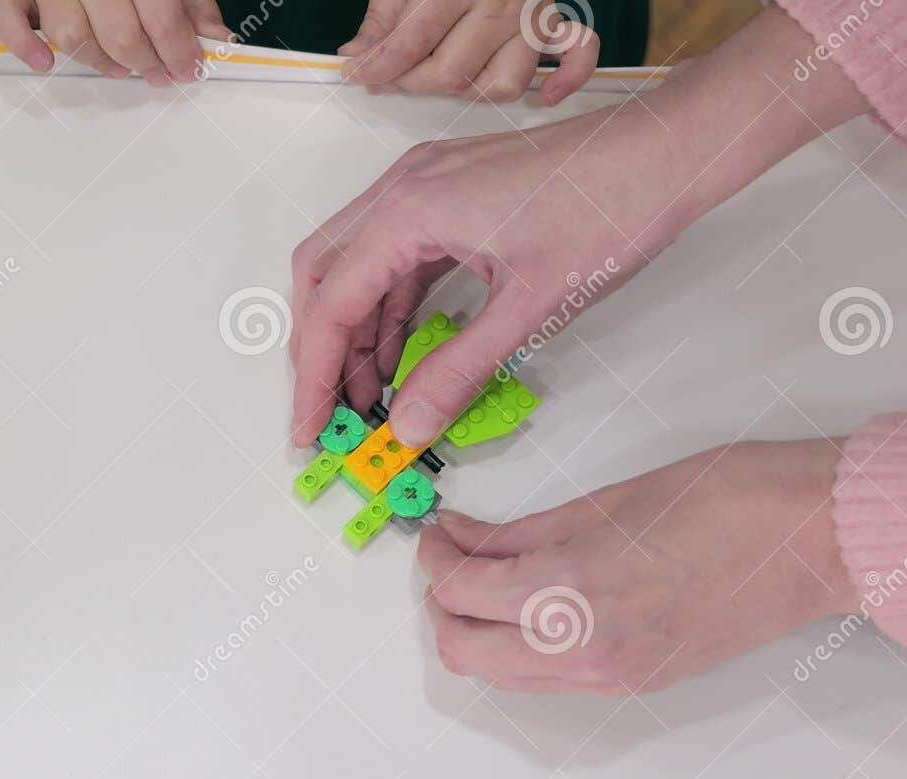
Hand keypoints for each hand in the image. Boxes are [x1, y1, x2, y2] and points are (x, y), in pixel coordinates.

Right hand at [0, 0, 229, 84]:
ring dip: (98, 61)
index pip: (161, 15)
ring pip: (70, 35)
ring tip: (120, 66)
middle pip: (119, 33)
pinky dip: (25, 45)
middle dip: (144, 62)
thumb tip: (214, 39)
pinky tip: (45, 60)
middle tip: (159, 71)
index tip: (188, 67)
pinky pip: (9, 18)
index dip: (179, 50)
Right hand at [289, 106, 682, 447]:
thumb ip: (460, 370)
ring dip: (354, 331)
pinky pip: (392, 255)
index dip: (315, 375)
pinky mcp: (449, 195)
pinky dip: (386, 307)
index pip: (332, 304)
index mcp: (411, 209)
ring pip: (354, 265)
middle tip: (331, 412)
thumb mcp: (532, 306)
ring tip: (370, 394)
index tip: (311, 426)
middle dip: (320, 351)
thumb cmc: (611, 205)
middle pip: (323, 277)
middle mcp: (405, 189)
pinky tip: (402, 351)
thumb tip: (410, 424)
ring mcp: (425, 186)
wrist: (668, 151)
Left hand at [341, 0, 598, 103]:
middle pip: (453, 71)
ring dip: (462, 90)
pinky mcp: (555, 24)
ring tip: (432, 77)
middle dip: (409, 82)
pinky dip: (569, 78)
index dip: (379, 64)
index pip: (416, 39)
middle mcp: (506, 0)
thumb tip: (357, 56)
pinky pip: (579, 54)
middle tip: (385, 77)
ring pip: (502, 83)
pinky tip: (547, 97)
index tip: (356, 73)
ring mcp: (534, 15)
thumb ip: (383, 16)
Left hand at [417, 440, 853, 692]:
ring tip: (485, 580)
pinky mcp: (633, 682)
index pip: (458, 591)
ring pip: (499, 673)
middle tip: (448, 560)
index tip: (437, 533)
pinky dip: (518, 646)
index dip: (433, 558)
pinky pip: (546, 678)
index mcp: (569, 592)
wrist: (812, 539)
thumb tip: (464, 538)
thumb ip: (518, 531)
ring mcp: (609, 674)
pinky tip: (528, 604)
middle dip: (440, 603)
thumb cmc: (729, 501)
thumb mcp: (602, 500)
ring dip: (475, 629)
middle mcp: (582, 647)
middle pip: (462, 649)